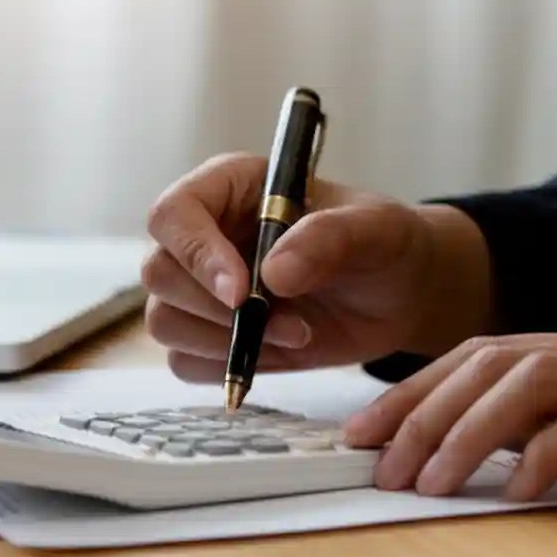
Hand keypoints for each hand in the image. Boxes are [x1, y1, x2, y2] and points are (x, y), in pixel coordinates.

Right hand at [141, 152, 493, 381]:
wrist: (398, 296)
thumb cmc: (385, 244)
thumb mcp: (376, 229)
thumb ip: (329, 238)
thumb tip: (273, 273)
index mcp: (228, 188)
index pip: (173, 213)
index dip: (196, 253)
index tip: (243, 292)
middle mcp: (204, 234)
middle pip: (159, 272)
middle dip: (216, 309)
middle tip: (288, 323)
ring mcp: (201, 288)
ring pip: (164, 321)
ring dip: (226, 343)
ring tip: (296, 336)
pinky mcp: (209, 335)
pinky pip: (185, 361)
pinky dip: (226, 368)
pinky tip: (277, 354)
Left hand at [344, 324, 556, 499]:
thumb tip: (494, 443)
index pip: (481, 354)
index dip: (415, 389)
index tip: (366, 429)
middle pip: (489, 361)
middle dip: (422, 411)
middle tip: (378, 462)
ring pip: (528, 381)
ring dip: (465, 432)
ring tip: (427, 482)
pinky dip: (546, 453)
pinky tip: (516, 489)